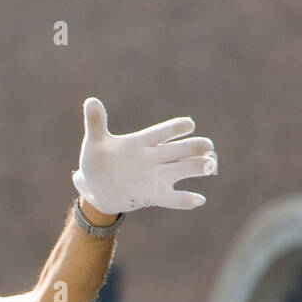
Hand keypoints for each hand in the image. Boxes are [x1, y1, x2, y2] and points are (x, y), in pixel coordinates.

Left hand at [72, 98, 216, 213]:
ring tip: (210, 166)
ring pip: (181, 170)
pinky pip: (172, 198)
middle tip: (208, 147)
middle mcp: (153, 158)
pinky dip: (185, 200)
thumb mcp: (94, 143)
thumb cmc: (96, 163)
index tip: (189, 124)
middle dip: (194, 148)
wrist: (95, 189)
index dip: (174, 128)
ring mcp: (155, 177)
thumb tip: (91, 101)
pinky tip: (199, 200)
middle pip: (179, 150)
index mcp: (141, 143)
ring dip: (197, 167)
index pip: (161, 133)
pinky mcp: (154, 195)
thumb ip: (96, 123)